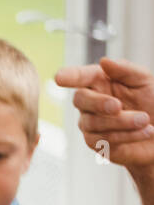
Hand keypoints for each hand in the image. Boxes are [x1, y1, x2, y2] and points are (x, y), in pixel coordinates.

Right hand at [55, 57, 153, 171]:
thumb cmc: (151, 102)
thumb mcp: (144, 81)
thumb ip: (125, 70)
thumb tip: (104, 61)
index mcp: (100, 82)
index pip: (80, 76)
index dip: (70, 76)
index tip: (59, 77)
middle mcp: (91, 102)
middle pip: (80, 99)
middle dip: (99, 103)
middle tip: (119, 106)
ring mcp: (90, 123)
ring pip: (93, 123)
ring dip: (122, 122)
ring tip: (145, 121)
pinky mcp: (95, 143)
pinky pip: (103, 140)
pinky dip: (127, 135)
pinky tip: (145, 131)